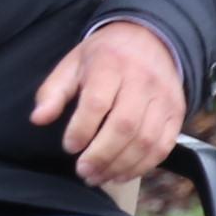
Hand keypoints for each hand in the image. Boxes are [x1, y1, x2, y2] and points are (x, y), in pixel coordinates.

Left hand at [34, 21, 186, 190]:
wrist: (151, 39)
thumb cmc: (105, 56)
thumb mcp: (73, 64)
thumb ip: (53, 92)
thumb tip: (38, 119)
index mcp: (111, 64)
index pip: (97, 102)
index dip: (81, 129)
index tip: (69, 146)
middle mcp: (141, 80)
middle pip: (124, 125)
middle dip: (101, 155)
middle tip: (83, 170)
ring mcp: (163, 98)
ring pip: (145, 140)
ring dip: (120, 165)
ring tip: (98, 176)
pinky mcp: (176, 113)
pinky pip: (163, 146)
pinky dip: (142, 166)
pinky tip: (121, 173)